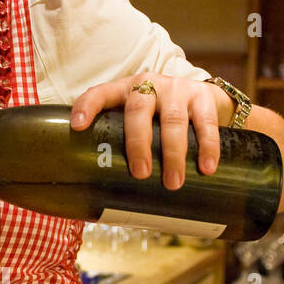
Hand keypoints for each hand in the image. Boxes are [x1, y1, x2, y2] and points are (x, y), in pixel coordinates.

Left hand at [69, 74, 229, 189]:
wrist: (205, 99)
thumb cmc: (161, 119)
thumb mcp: (139, 122)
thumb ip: (123, 142)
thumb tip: (105, 198)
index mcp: (125, 91)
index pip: (100, 94)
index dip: (87, 107)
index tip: (77, 126)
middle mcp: (149, 85)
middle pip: (138, 111)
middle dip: (138, 144)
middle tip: (141, 174)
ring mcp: (176, 89)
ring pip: (173, 120)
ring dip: (173, 154)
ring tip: (173, 182)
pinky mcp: (203, 96)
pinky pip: (205, 122)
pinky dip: (207, 146)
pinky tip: (206, 167)